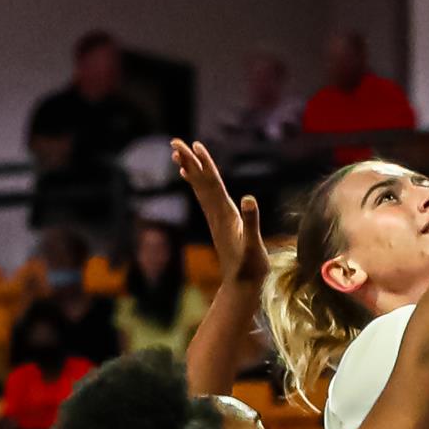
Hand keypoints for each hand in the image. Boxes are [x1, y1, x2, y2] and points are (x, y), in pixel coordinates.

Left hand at [171, 139, 266, 284]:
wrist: (241, 286)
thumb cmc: (250, 267)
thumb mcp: (253, 245)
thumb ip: (251, 222)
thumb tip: (248, 199)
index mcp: (225, 214)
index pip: (212, 183)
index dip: (204, 164)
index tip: (193, 146)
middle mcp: (216, 214)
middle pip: (200, 182)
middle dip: (189, 161)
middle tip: (175, 142)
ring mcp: (216, 219)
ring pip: (200, 189)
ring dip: (190, 170)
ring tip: (178, 154)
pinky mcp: (219, 223)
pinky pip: (205, 198)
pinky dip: (197, 185)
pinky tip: (191, 178)